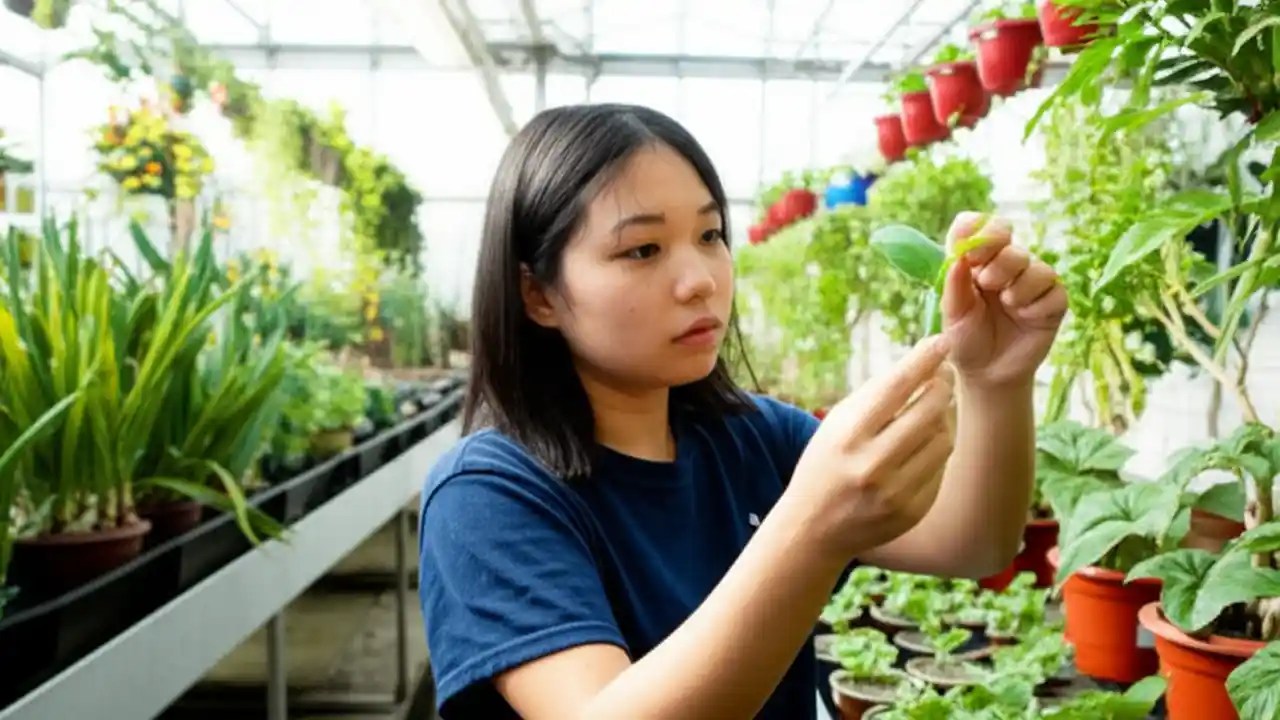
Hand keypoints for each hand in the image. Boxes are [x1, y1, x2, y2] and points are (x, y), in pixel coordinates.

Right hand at [785, 335, 955, 561]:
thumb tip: (924, 364)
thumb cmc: (825, 464)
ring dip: (943, 418)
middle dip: (942, 386)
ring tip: (931, 411)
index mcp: (847, 435)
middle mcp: (872, 464)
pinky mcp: (913, 510)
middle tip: (943, 376)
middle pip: (929, 410)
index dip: (924, 359)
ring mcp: (895, 492)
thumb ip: (875, 397)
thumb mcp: (836, 424)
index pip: (896, 386)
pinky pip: (941, 467)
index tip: (941, 341)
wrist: (813, 528)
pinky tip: (923, 446)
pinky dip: (936, 450)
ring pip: (943, 438)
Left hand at [941, 212, 1066, 389]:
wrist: (987, 373)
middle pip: (1011, 245)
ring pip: (1036, 267)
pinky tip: (1025, 318)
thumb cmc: (966, 338)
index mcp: (978, 261)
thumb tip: (957, 255)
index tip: (973, 250)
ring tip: (1007, 305)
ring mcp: (1032, 282)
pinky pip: (1054, 291)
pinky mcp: (1053, 302)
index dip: (981, 230)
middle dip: (999, 262)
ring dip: (1019, 286)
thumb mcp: (953, 313)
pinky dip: (1037, 305)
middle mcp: (1007, 266)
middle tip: (986, 283)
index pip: (983, 226)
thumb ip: (953, 283)